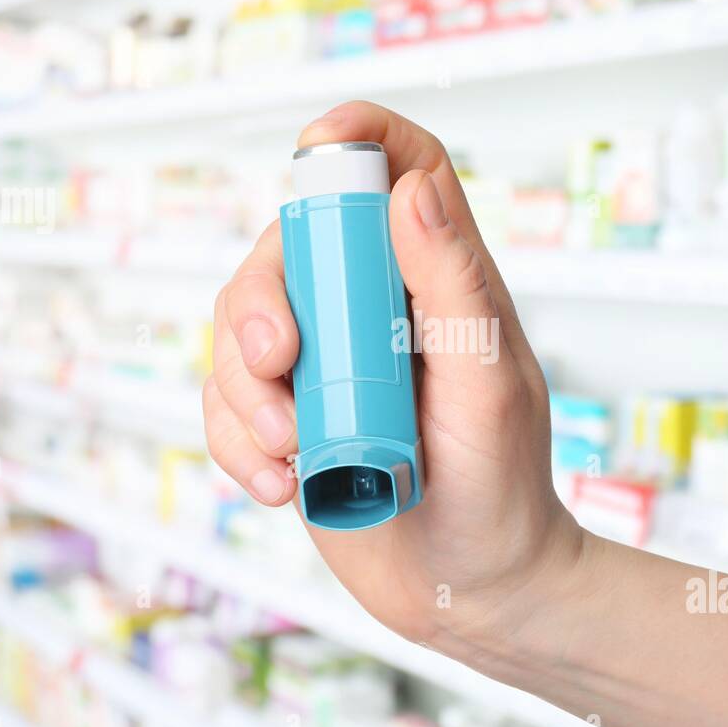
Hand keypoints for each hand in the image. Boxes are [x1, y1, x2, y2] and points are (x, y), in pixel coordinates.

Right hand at [203, 101, 581, 655]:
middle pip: (287, 249)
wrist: (473, 590)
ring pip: (238, 328)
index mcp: (437, 280)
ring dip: (242, 387)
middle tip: (278, 360)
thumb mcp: (488, 385)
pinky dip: (235, 441)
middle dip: (261, 300)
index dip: (360, 136)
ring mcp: (324, 364)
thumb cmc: (501, 486)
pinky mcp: (287, 420)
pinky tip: (278, 484)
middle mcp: (371, 309)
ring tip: (287, 451)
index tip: (320, 145)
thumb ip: (454, 286)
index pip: (403, 169)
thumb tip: (410, 189)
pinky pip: (226, 404)